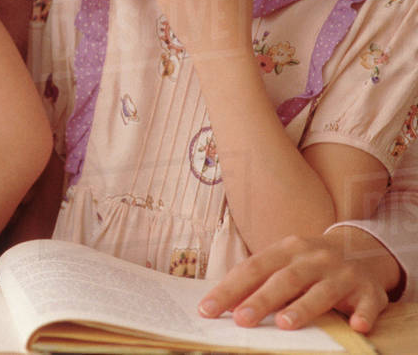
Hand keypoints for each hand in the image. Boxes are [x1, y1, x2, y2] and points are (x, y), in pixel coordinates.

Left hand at [199, 232, 394, 333]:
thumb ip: (258, 280)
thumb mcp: (284, 263)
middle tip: (241, 320)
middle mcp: (314, 258)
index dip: (230, 289)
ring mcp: (343, 273)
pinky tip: (356, 326)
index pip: (253, 268)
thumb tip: (224, 305)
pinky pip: (368, 304)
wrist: (361, 250)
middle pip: (285, 279)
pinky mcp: (369, 291)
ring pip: (322, 291)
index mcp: (287, 250)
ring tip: (284, 324)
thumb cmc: (309, 264)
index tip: (208, 308)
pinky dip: (363, 315)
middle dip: (261, 299)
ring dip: (303, 308)